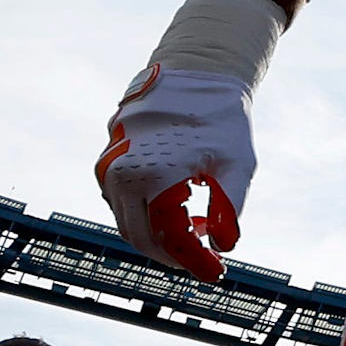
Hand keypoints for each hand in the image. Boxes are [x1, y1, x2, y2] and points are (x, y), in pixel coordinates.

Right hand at [96, 67, 257, 281]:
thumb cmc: (222, 119)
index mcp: (154, 176)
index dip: (194, 262)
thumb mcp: (238, 165)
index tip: (217, 273)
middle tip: (204, 258)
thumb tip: (222, 248)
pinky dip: (144, 214)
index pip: (168, 240)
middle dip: (173, 254)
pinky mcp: (106, 160)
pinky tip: (176, 206)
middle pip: (141, 238)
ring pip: (127, 222)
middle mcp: (122, 173)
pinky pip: (119, 202)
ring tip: (196, 227)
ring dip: (158, 235)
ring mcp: (109, 166)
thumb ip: (230, 208)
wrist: (196, 73)